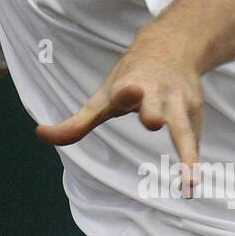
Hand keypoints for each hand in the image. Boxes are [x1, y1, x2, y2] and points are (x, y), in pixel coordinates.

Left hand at [35, 31, 203, 192]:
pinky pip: (192, 139)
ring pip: (182, 126)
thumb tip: (39, 134)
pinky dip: (193, 160)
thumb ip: (76, 123)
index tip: (130, 91)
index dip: (127, 91)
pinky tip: (191, 187)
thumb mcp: (102, 99)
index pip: (127, 89)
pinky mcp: (194, 112)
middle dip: (153, 111)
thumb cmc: (129, 81)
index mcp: (129, 88)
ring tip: (190, 180)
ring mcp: (178, 101)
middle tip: (151, 121)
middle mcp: (155, 93)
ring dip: (186, 151)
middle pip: (155, 104)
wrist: (170, 49)